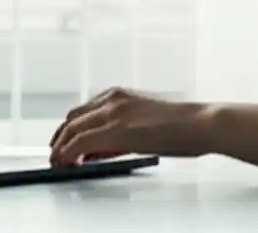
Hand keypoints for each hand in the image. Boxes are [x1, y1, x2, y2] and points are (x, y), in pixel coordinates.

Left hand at [48, 87, 215, 166]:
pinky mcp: (116, 129)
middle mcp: (112, 99)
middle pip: (72, 119)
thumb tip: (97, 150)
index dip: (68, 130)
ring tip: (58, 163)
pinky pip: (80, 142)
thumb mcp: (143, 124)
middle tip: (56, 155)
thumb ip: (118, 135)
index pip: (82, 112)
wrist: (200, 123)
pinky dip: (68, 153)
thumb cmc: (181, 126)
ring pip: (72, 128)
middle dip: (60, 138)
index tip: (64, 143)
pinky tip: (66, 163)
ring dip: (61, 146)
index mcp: (120, 95)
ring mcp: (113, 113)